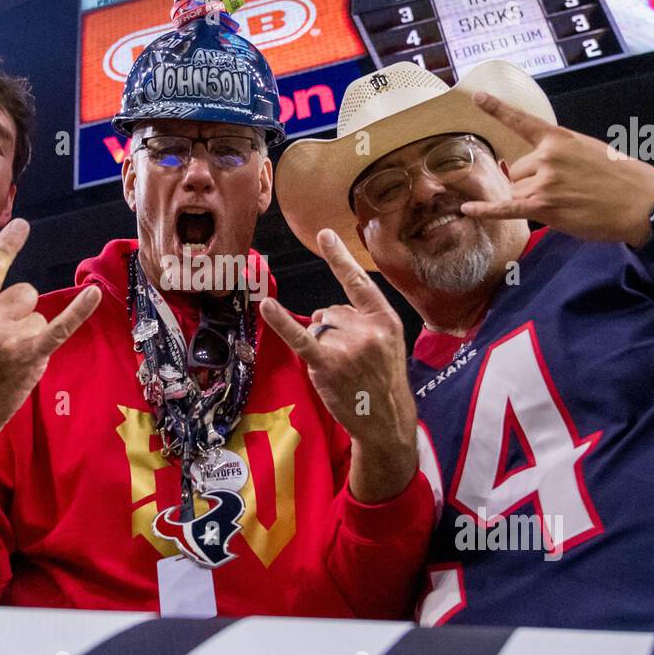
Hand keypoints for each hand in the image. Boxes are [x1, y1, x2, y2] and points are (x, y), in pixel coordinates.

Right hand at [0, 218, 101, 506]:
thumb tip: (8, 297)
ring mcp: (8, 337)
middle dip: (21, 313)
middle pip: (25, 293)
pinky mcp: (29, 356)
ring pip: (39, 316)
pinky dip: (78, 310)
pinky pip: (59, 327)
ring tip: (10, 361)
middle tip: (3, 343)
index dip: (7, 246)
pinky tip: (93, 294)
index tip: (23, 225)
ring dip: (32, 336)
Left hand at [261, 229, 417, 501]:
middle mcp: (367, 329)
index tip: (325, 234)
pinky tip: (266, 306)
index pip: (358, 282)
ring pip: (318, 328)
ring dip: (322, 345)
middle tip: (350, 360)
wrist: (386, 420)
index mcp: (385, 319)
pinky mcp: (327, 364)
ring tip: (341, 370)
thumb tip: (325, 315)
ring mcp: (348, 346)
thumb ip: (362, 321)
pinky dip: (281, 321)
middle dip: (332, 331)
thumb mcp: (387, 344)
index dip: (340, 258)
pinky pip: (300, 337)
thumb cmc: (382, 381)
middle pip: (330, 311)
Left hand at [461, 91, 653, 247]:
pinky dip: (486, 211)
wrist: (642, 204)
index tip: (477, 97)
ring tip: (563, 202)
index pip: (522, 121)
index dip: (497, 109)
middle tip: (561, 190)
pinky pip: (506, 208)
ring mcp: (544, 182)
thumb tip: (539, 166)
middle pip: (516, 170)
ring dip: (530, 199)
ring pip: (515, 191)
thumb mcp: (591, 150)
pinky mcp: (544, 208)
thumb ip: (561, 152)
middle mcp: (547, 157)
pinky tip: (468, 210)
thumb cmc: (622, 178)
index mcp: (560, 139)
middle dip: (529, 181)